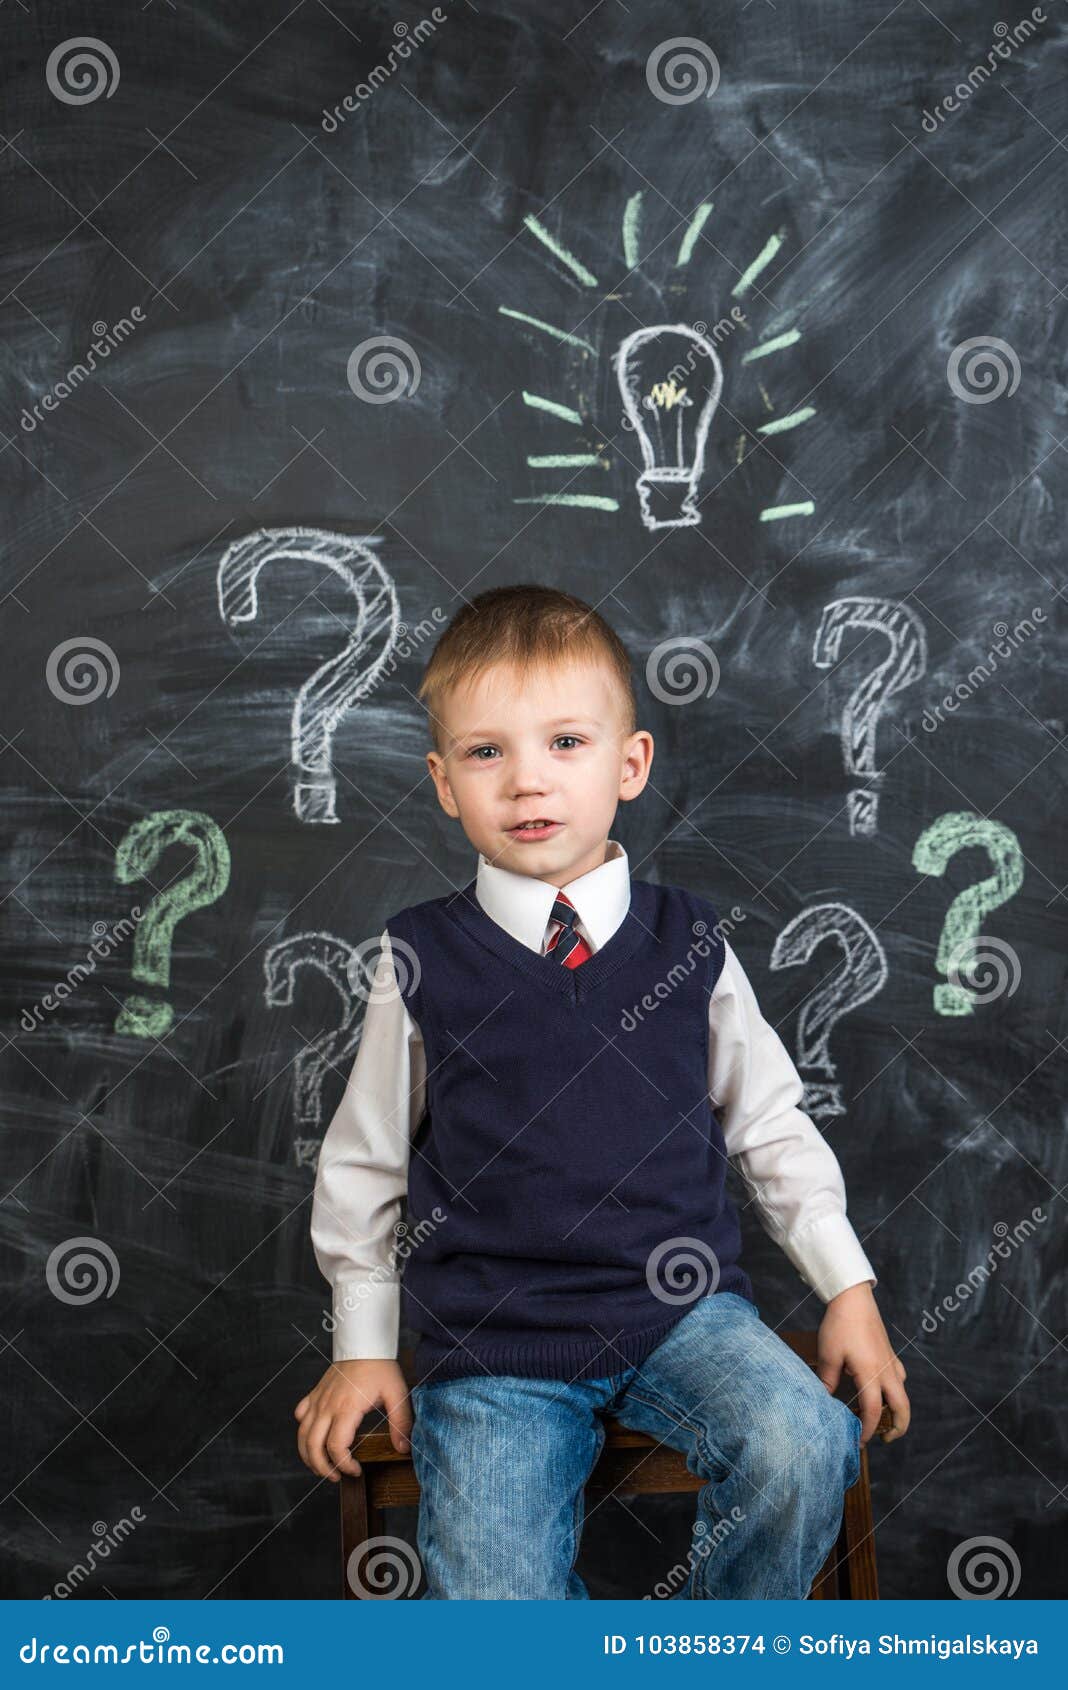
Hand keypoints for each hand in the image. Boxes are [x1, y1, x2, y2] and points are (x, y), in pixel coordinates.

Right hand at [294, 1358, 411, 1481]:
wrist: (364, 1341)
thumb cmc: (381, 1366)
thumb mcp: (397, 1393)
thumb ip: (401, 1422)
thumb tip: (403, 1448)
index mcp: (347, 1408)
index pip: (336, 1447)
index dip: (344, 1465)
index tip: (356, 1470)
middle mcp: (327, 1406)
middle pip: (313, 1446)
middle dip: (322, 1468)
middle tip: (337, 1477)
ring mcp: (318, 1400)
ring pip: (302, 1435)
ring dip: (309, 1456)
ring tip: (323, 1467)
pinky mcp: (315, 1394)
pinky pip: (301, 1417)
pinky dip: (304, 1432)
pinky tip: (315, 1438)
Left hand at [815, 1282, 909, 1446]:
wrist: (853, 1297)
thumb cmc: (840, 1324)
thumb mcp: (828, 1354)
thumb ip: (827, 1381)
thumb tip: (824, 1401)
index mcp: (870, 1374)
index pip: (872, 1411)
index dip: (867, 1430)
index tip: (858, 1441)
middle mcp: (885, 1371)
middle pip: (902, 1408)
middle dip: (897, 1428)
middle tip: (884, 1438)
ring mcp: (890, 1361)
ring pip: (903, 1393)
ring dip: (897, 1410)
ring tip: (882, 1417)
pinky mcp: (889, 1352)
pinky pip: (899, 1377)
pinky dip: (895, 1389)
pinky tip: (881, 1388)